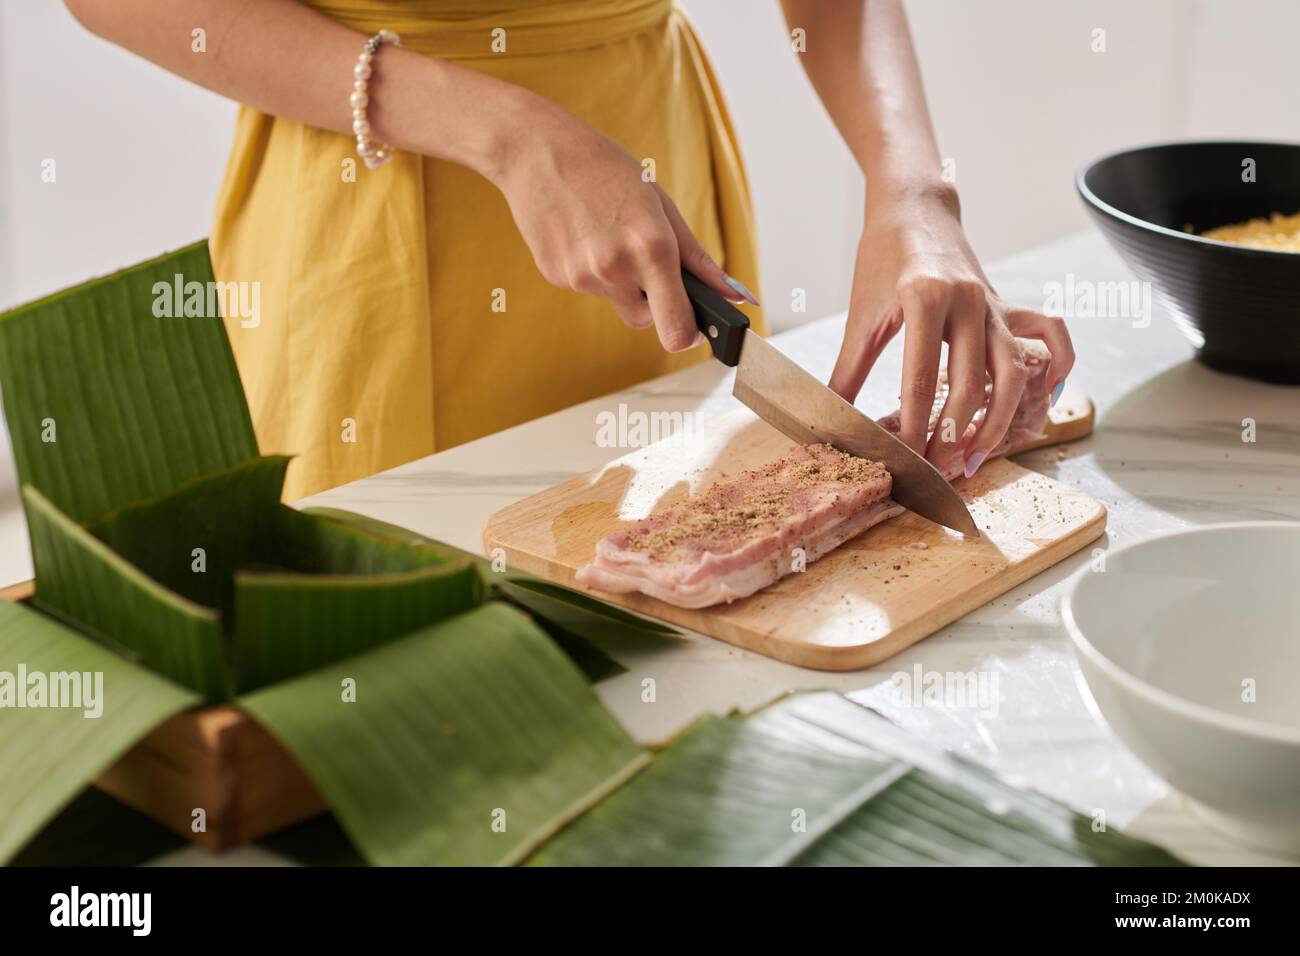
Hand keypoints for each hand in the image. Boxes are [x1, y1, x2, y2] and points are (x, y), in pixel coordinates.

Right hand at [487, 94, 755, 351]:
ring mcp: (582, 276)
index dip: (689, 335)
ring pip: (617, 302)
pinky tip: (583, 234)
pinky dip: (592, 270)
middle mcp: (616, 269)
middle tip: (645, 260)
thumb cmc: (605, 169)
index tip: (694, 327)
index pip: (677, 330)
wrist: (536, 152)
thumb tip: (735, 296)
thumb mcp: (661, 205)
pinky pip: (588, 288)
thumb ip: (698, 259)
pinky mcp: (556, 277)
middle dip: (654, 302)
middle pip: (646, 321)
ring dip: (621, 282)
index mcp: (652, 249)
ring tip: (607, 234)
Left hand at [831, 185, 1073, 474]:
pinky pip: (1049, 335)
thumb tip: (832, 417)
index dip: (915, 424)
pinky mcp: (1009, 306)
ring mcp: (995, 304)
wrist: (915, 209)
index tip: (907, 458)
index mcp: (925, 299)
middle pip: (972, 382)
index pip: (921, 377)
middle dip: (956, 433)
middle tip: (940, 469)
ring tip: (978, 455)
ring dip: (1000, 419)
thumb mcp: (861, 315)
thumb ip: (847, 371)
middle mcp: (969, 301)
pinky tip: (1042, 401)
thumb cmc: (883, 258)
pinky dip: (1056, 366)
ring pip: (1014, 370)